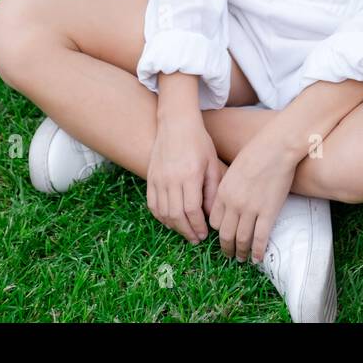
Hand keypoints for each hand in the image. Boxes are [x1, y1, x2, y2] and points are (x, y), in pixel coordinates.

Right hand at [146, 113, 219, 244]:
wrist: (176, 123)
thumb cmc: (199, 142)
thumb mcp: (211, 163)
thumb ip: (212, 190)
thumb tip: (211, 215)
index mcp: (189, 175)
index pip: (191, 210)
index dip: (198, 226)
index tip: (205, 234)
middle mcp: (171, 179)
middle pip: (176, 215)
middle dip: (187, 231)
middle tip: (196, 239)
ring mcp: (158, 179)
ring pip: (163, 213)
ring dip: (174, 227)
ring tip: (186, 232)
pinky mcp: (150, 178)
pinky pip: (152, 204)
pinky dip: (161, 217)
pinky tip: (171, 221)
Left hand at [209, 132, 298, 264]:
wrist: (276, 148)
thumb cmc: (256, 153)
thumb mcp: (234, 170)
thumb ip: (228, 188)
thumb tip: (229, 202)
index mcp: (222, 192)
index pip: (215, 222)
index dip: (219, 232)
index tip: (223, 237)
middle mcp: (233, 204)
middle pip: (226, 234)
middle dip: (226, 248)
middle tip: (229, 255)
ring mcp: (251, 210)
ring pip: (242, 239)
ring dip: (241, 252)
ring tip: (242, 259)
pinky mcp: (268, 212)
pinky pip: (260, 238)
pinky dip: (258, 251)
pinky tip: (257, 259)